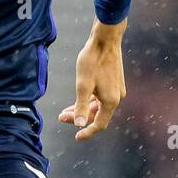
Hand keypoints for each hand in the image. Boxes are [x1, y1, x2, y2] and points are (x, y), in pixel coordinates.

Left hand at [58, 19, 127, 141]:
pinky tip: (77, 99)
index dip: (87, 132)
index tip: (76, 138)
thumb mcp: (83, 85)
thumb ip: (81, 106)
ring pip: (98, 106)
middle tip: (61, 117)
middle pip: (97, 115)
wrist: (105, 40)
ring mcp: (117, 90)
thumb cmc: (92, 60)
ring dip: (83, 109)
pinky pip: (101, 98)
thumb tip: (80, 125)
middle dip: (79, 118)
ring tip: (65, 110)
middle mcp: (117, 98)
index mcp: (110, 101)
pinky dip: (89, 100)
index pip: (99, 124)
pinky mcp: (114, 82)